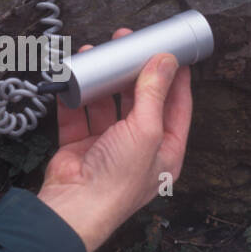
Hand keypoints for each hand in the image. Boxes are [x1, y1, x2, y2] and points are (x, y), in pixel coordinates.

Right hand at [35, 27, 192, 251]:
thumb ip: (154, 93)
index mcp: (164, 150)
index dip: (174, 78)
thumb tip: (166, 61)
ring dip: (102, 81)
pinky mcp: (79, 146)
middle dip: (133, 71)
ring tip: (98, 54)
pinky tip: (75, 77)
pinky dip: (75, 96)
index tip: (170, 51)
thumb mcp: (146, 130)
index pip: (175, 106)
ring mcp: (107, 147)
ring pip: (107, 105)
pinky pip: (78, 115)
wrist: (74, 207)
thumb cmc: (117, 180)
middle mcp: (138, 148)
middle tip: (128, 44)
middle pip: (139, 101)